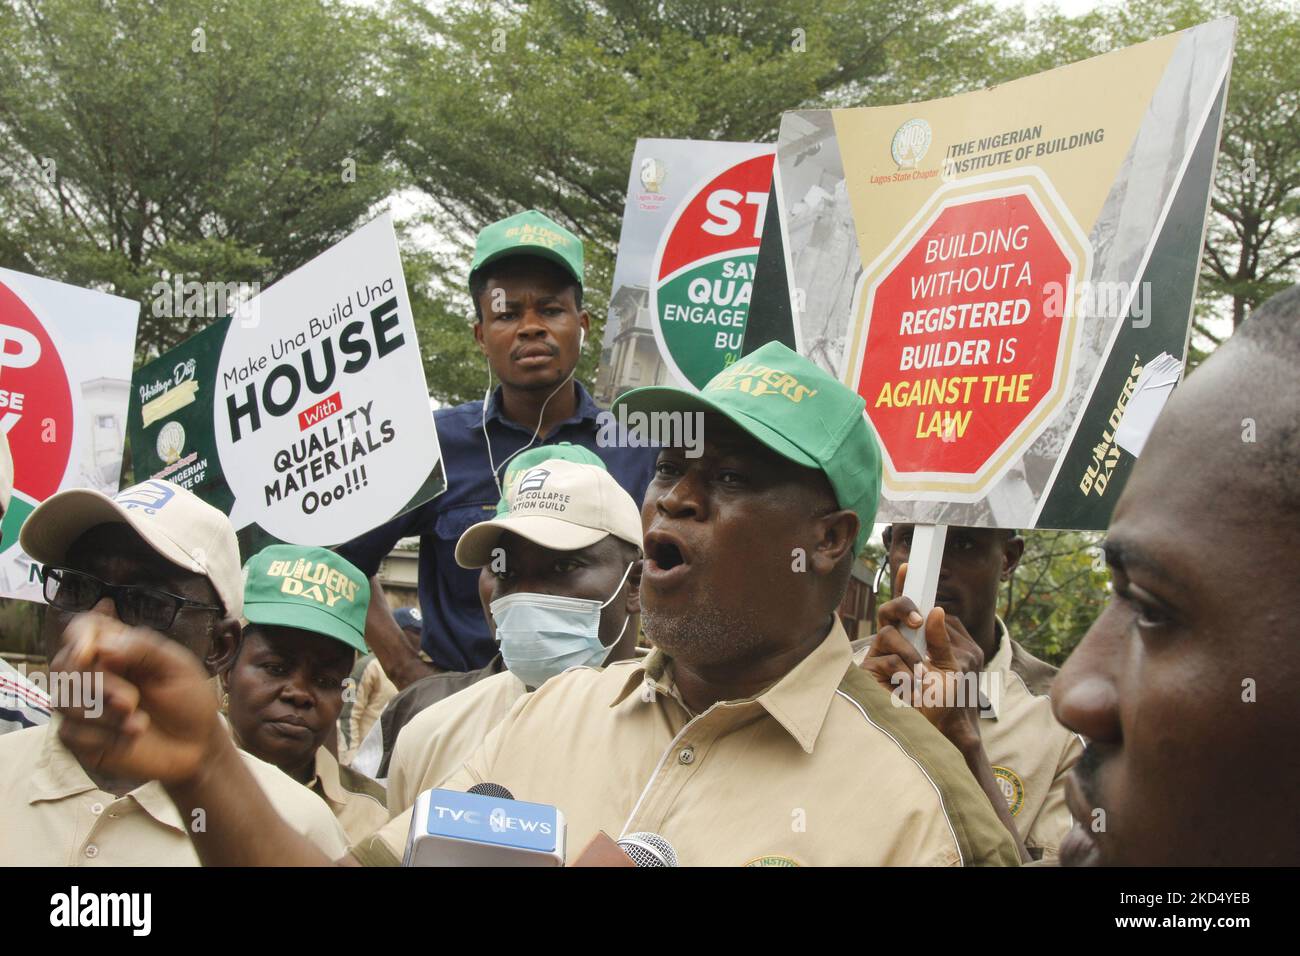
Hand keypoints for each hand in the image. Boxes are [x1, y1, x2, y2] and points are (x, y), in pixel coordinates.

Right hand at [51, 612, 226, 784]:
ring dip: (102, 714)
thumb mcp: (177, 668)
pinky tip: (129, 739)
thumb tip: (101, 646)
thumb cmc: (188, 700)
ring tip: (140, 723)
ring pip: (64, 700)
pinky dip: (101, 737)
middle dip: (97, 685)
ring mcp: (83, 705)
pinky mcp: (80, 738)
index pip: (83, 629)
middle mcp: (94, 673)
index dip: (79, 637)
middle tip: (130, 702)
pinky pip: (69, 733)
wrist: (197, 745)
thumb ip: (142, 649)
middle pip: (65, 665)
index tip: (90, 654)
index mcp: (118, 648)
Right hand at [862, 562, 985, 752]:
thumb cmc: (949, 703)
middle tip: (917, 621)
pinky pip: (884, 658)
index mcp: (923, 637)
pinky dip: (902, 670)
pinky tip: (911, 685)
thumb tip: (935, 609)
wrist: (938, 735)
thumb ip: (943, 639)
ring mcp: (887, 656)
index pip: (914, 606)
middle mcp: (902, 642)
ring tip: (921, 673)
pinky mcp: (874, 673)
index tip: (910, 565)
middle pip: (893, 612)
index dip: (909, 585)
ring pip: (888, 632)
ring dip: (909, 652)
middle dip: (904, 609)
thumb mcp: (953, 668)